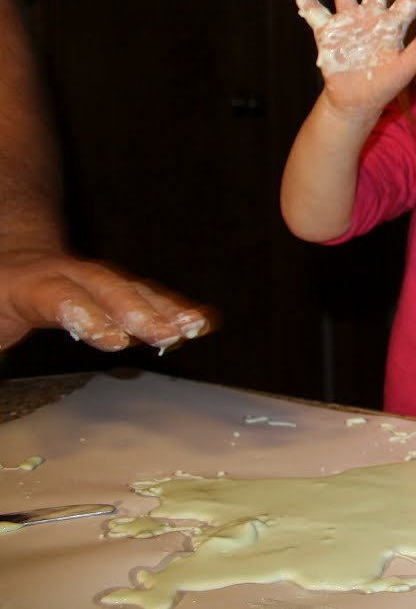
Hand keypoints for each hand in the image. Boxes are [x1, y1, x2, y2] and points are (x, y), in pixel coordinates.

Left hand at [0, 246, 212, 351]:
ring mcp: (87, 278)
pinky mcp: (106, 288)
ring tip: (193, 328)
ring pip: (128, 289)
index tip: (114, 340)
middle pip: (103, 287)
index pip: (55, 296)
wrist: (5, 261)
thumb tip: (5, 352)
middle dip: (137, 310)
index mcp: (18, 283)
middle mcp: (60, 273)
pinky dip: (171, 308)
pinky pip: (140, 295)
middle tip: (164, 335)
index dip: (85, 314)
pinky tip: (199, 323)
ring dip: (163, 309)